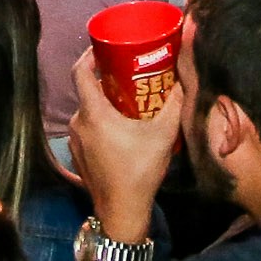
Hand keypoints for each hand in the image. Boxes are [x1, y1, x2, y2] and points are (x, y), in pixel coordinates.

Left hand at [68, 47, 185, 242]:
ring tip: (130, 101)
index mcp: (93, 113)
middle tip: (130, 76)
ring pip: (88, 111)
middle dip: (107, 80)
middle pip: (87, 91)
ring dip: (106, 103)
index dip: (89, 55)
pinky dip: (101, 122)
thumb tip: (185, 80)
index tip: (105, 48)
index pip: (80, 72)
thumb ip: (175, 105)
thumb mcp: (163, 135)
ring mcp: (75, 140)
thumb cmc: (139, 170)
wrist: (121, 211)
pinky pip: (88, 128)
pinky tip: (122, 128)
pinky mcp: (78, 154)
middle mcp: (78, 123)